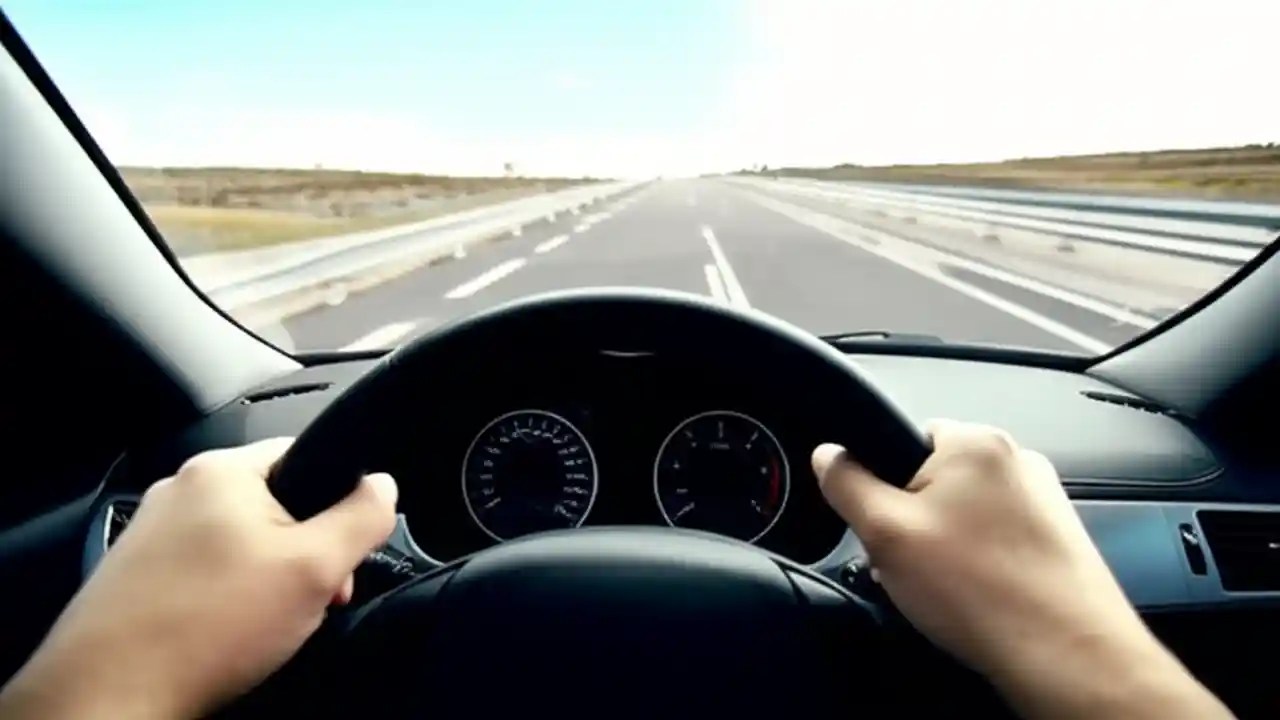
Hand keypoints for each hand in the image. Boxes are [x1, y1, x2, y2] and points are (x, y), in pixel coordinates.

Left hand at [0, 438, 397, 719]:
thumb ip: (362, 519)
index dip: (341, 506)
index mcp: (222, 471)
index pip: (308, 456)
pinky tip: (228, 635)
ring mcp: (152, 533)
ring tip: (267, 625)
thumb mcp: (314, 569)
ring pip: (241, 543)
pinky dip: (227, 599)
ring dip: (269, 580)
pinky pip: (206, 573)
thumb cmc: (204, 630)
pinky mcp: (137, 575)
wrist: (109, 696)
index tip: (343, 555)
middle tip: (311, 601)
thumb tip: (383, 487)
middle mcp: (181, 491)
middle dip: (305, 554)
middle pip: (276, 505)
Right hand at [813, 419, 1231, 719]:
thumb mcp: (885, 533)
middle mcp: (1015, 459)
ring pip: (964, 512)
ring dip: (944, 545)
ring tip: (948, 587)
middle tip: (910, 563)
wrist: (1065, 655)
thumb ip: (846, 484)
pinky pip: (995, 538)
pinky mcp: (1056, 536)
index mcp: (974, 441)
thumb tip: (827, 455)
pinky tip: (975, 595)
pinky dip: (978, 563)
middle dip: (912, 520)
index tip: (881, 523)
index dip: (879, 483)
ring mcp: (1042, 498)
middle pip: (932, 478)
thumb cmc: (984, 594)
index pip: (902, 436)